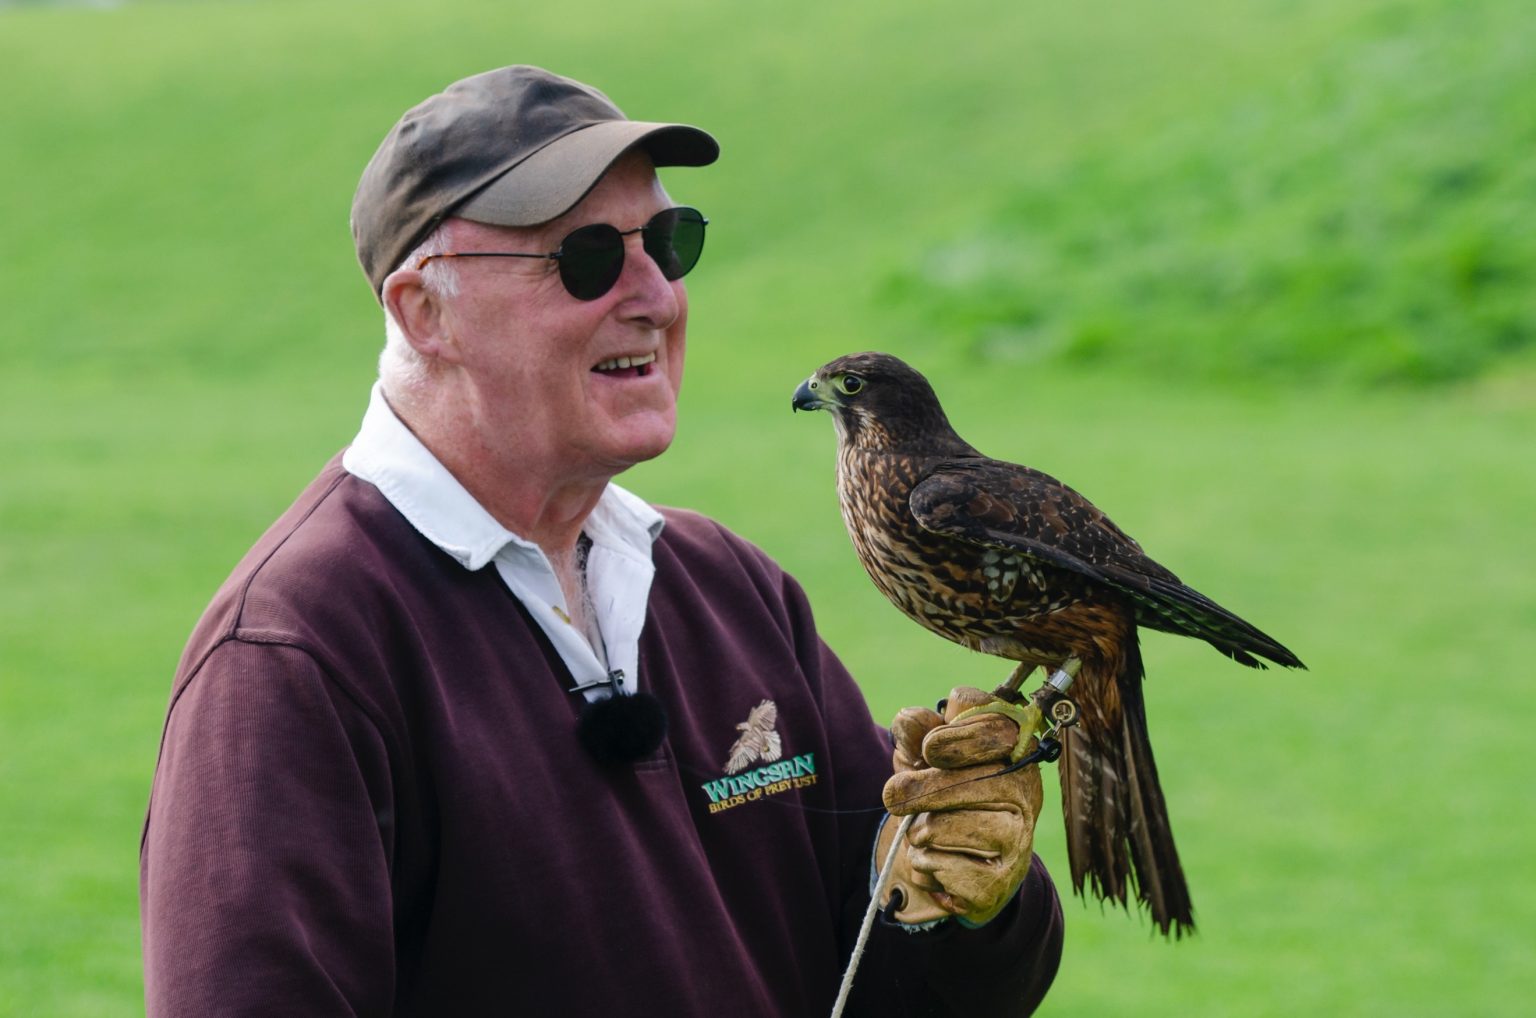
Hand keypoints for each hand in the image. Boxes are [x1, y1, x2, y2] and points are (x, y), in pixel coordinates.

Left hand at [876, 686, 1042, 925]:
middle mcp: (1025, 792)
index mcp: (1012, 750)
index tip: (928, 749)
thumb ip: (917, 733)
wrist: (960, 861)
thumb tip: (909, 719)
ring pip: (944, 829)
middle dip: (920, 791)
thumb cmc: (943, 792)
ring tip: (924, 833)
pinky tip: (935, 862)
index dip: (960, 739)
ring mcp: (1018, 839)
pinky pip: (941, 867)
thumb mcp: (925, 756)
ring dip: (919, 833)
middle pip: (967, 784)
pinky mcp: (999, 882)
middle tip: (893, 796)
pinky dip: (924, 864)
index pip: (996, 733)